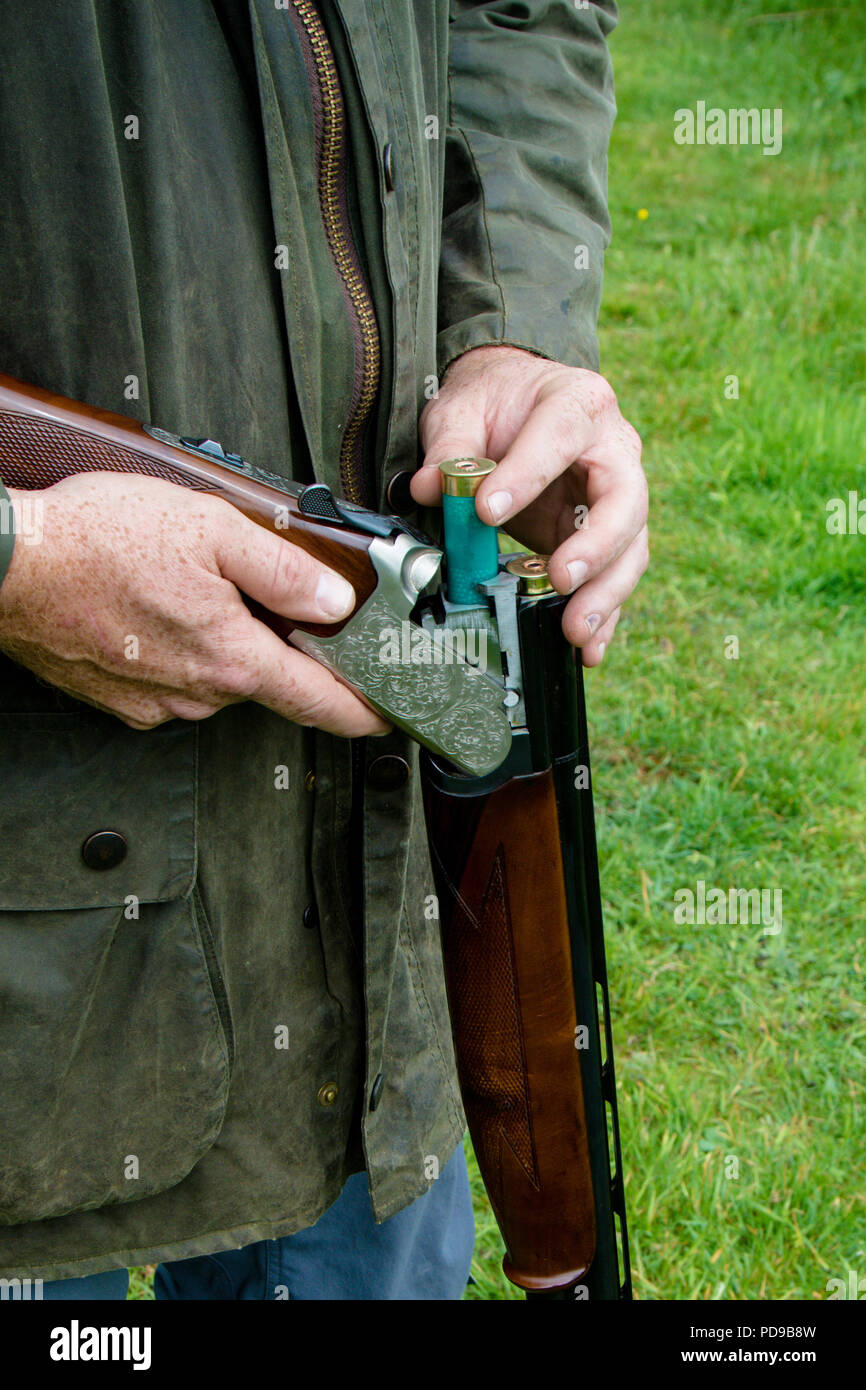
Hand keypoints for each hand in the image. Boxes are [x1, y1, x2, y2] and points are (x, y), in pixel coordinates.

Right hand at [0, 472, 389, 734]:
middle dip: (276, 643)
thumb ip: (285, 570)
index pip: (319, 701)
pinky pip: (174, 678)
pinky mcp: (122, 700)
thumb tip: (335, 599)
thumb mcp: (212, 531)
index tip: (387, 714)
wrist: (10, 565)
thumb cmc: (97, 541)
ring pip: (217, 676)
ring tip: (189, 586)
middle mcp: (199, 694)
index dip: (362, 710)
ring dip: (221, 641)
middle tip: (259, 591)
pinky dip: (178, 648)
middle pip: (267, 678)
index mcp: (232, 659)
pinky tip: (156, 608)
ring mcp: (157, 702)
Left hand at [412, 345, 648, 664]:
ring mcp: (618, 494)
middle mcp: (613, 447)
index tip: (487, 511)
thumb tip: (430, 487)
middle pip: (625, 499)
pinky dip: (605, 616)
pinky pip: (615, 577)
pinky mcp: (609, 535)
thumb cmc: (494, 401)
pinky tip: (587, 650)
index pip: (560, 436)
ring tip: (575, 632)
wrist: (517, 400)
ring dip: (606, 594)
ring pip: (631, 547)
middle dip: (597, 546)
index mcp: (576, 402)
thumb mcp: (461, 409)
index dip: (528, 474)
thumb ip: (450, 447)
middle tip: (563, 580)